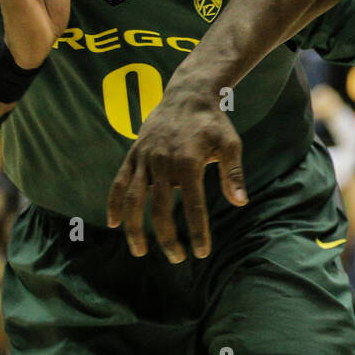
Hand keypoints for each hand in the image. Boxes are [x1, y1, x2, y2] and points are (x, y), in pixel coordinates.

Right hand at [107, 91, 246, 261]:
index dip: (197, 231)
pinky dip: (114, 203)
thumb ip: (232, 174)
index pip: (193, 206)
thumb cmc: (213, 123)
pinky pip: (119, 183)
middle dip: (168, 237)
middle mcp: (162, 163)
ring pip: (134, 200)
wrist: (187, 96)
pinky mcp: (133, 156)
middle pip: (160, 209)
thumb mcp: (230, 144)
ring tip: (140, 252)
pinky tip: (113, 223)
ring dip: (135, 229)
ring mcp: (144, 159)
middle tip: (178, 258)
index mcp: (188, 162)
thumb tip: (240, 203)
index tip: (202, 252)